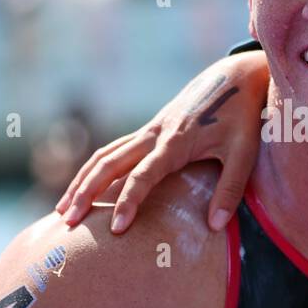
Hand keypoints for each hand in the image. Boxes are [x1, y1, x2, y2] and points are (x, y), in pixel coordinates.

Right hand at [55, 51, 269, 233]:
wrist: (234, 78)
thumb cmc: (242, 118)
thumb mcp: (244, 153)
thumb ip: (230, 189)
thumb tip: (215, 226)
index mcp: (176, 141)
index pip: (143, 175)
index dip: (128, 202)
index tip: (116, 229)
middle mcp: (155, 134)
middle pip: (109, 163)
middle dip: (86, 193)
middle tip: (68, 224)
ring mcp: (148, 130)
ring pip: (104, 155)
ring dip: (82, 182)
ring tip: (63, 211)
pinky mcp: (149, 131)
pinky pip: (113, 150)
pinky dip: (94, 170)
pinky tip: (83, 189)